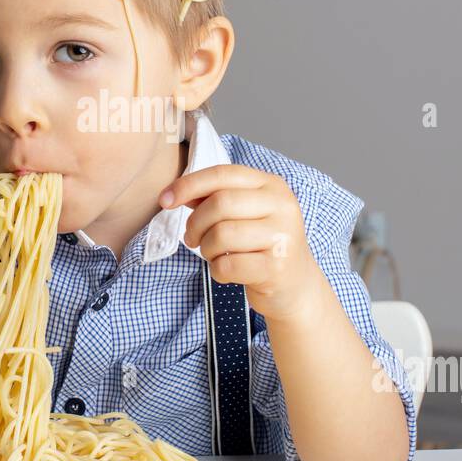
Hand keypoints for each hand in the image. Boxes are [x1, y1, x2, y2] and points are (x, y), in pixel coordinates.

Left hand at [158, 164, 319, 320]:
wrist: (296, 286)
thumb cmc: (262, 245)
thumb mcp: (246, 214)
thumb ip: (216, 197)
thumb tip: (176, 192)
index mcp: (272, 185)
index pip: (223, 174)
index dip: (188, 185)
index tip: (165, 200)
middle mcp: (282, 206)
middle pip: (220, 203)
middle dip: (195, 223)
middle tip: (192, 238)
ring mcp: (282, 237)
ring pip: (221, 235)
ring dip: (206, 248)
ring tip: (214, 254)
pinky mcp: (276, 268)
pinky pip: (227, 265)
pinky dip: (217, 271)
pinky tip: (227, 271)